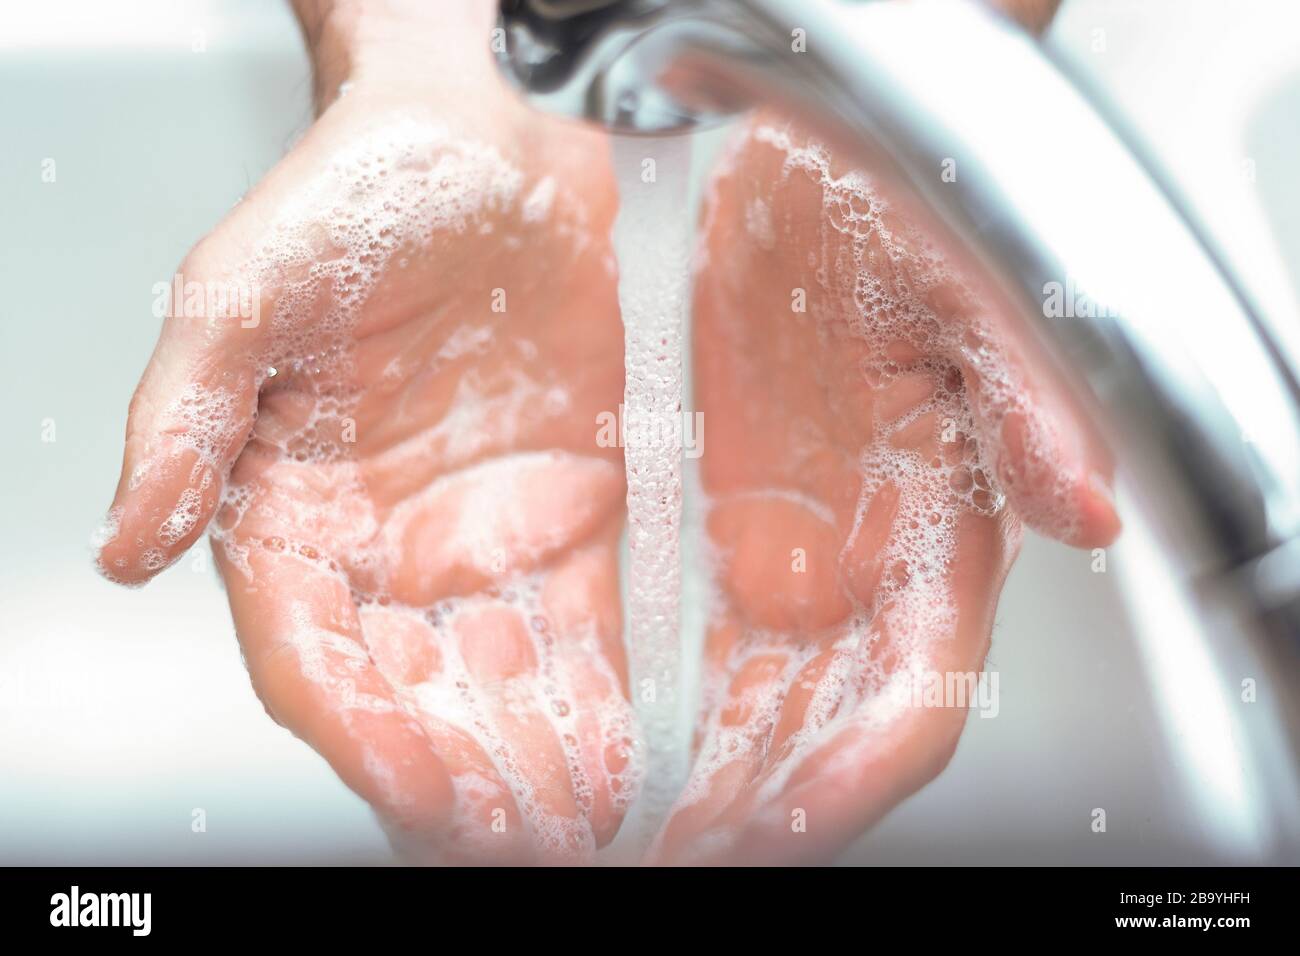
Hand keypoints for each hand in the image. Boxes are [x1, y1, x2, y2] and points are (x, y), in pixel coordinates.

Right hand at [94, 0, 636, 863]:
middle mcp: (390, 541)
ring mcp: (488, 532)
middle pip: (418, 693)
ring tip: (578, 821)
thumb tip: (126, 544)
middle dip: (465, 774)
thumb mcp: (248, 288)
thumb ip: (185, 415)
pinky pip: (588, 624)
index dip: (362, 735)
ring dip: (537, 757)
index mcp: (295, 507)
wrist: (501, 134)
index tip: (418, 796)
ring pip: (505, 679)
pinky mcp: (577, 510)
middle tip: (518, 839)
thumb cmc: (368, 192)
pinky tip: (628, 746)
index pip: (316, 655)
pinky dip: (605, 693)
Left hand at [648, 110, 1119, 863]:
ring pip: (722, 713)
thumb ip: (1024, 395)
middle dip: (747, 813)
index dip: (858, 770)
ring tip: (598, 829)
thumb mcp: (951, 287)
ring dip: (673, 785)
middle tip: (668, 855)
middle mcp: (836, 570)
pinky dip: (611, 708)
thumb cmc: (858, 222)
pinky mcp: (672, 539)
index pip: (909, 694)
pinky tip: (562, 742)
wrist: (751, 172)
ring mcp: (751, 562)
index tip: (789, 819)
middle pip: (806, 735)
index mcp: (921, 536)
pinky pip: (641, 648)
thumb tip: (1090, 506)